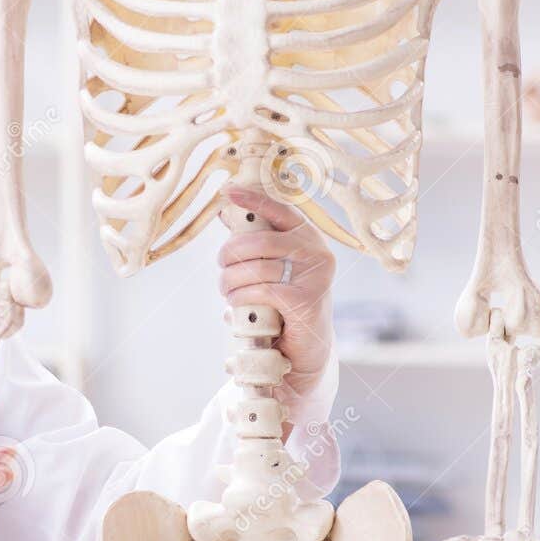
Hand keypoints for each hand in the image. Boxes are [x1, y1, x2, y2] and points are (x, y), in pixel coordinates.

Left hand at [217, 183, 335, 409]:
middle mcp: (317, 252)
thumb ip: (258, 245)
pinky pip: (262, 291)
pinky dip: (242, 297)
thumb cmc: (285, 303)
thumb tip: (226, 214)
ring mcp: (315, 276)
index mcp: (309, 237)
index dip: (253, 200)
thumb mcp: (275, 268)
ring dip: (231, 280)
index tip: (228, 192)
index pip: (280, 210)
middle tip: (221, 266)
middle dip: (230, 254)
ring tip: (226, 290)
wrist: (306, 348)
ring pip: (257, 268)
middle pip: (259, 241)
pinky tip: (235, 303)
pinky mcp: (307, 300)